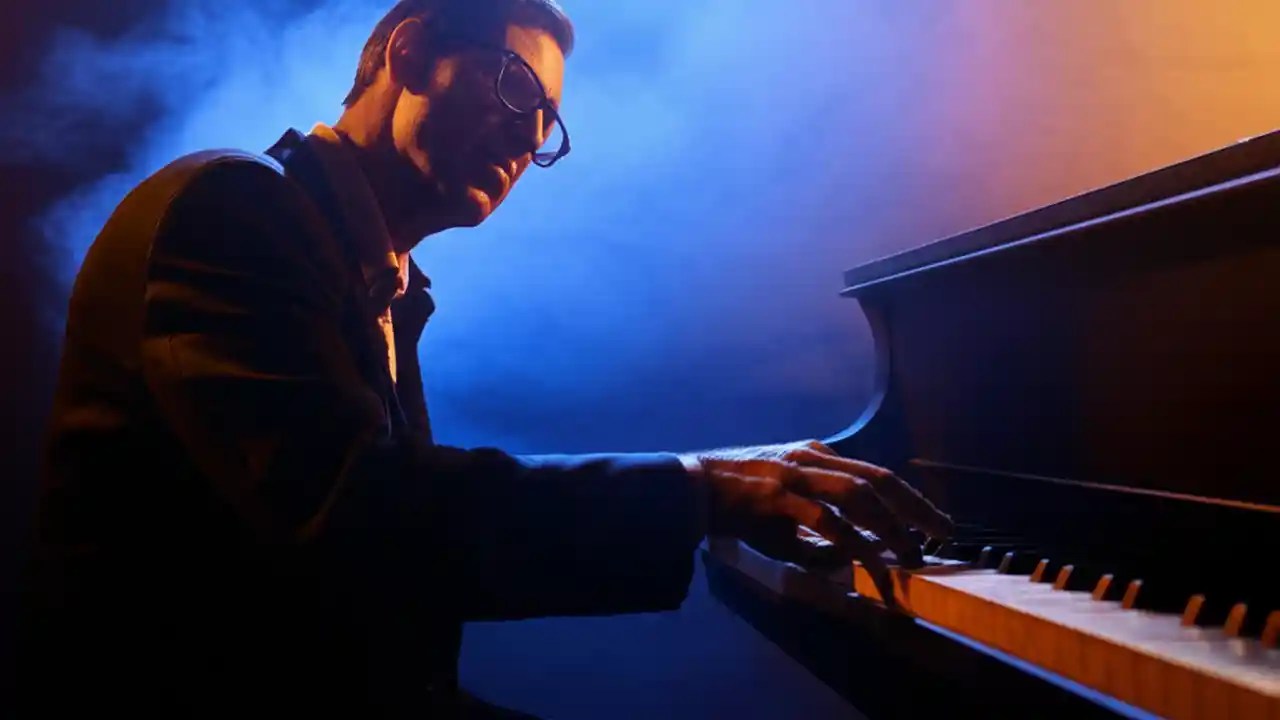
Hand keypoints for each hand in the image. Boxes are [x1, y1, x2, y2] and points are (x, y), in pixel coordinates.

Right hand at [681, 440, 952, 601]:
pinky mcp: (778, 497)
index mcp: (816, 455)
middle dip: (915, 508)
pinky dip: (855, 546)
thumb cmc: (735, 501)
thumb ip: (817, 527)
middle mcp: (811, 458)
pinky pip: (828, 523)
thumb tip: (850, 556)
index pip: (874, 473)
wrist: (688, 488)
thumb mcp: (784, 505)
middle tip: (943, 535)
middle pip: (877, 479)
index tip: (932, 523)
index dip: (909, 498)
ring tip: (912, 556)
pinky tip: (871, 566)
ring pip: (859, 496)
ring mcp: (795, 474)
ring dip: (891, 527)